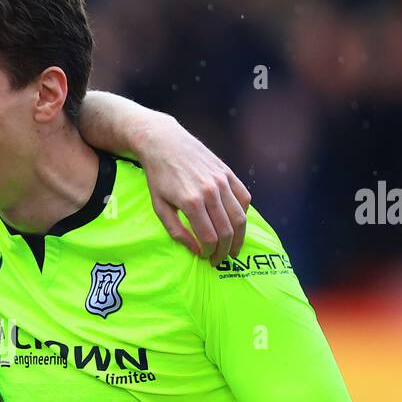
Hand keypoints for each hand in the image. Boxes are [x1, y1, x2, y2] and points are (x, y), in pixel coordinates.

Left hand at [134, 117, 250, 263]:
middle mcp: (210, 191)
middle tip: (220, 259)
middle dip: (225, 250)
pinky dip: (243, 214)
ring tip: (233, 248)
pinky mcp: (228, 173)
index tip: (205, 258)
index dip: (209, 252)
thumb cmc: (158, 177)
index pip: (209, 237)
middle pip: (227, 231)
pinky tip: (235, 224)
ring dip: (239, 238)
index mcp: (191, 202)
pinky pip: (244, 198)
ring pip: (240, 217)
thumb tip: (196, 250)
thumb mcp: (159, 207)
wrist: (164, 142)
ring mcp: (222, 181)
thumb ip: (176, 231)